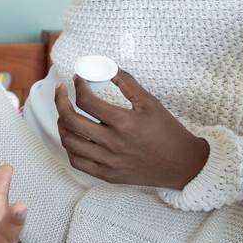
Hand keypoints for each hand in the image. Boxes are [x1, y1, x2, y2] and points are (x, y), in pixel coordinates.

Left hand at [54, 70, 209, 189]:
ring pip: (69, 143)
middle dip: (60, 101)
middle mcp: (113, 143)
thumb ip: (127, 83)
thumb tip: (105, 67)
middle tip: (61, 91)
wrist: (182, 165)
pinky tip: (74, 136)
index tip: (78, 79)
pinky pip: (77, 162)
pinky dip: (70, 148)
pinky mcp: (107, 175)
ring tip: (65, 113)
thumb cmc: (168, 131)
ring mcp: (109, 162)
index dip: (78, 86)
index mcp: (124, 122)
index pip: (86, 101)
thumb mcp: (150, 102)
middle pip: (71, 121)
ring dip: (62, 125)